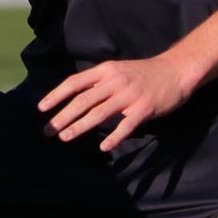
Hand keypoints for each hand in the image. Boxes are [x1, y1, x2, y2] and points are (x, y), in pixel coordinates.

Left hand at [38, 55, 195, 152]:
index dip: (56, 95)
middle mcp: (115, 81)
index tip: (41, 108)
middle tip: (47, 130)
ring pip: (99, 113)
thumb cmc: (144, 73)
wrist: (175, 71)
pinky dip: (114, 137)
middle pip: (82, 101)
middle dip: (62, 117)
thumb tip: (75, 96)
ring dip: (79, 126)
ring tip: (65, 137)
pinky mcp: (144, 108)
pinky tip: (103, 147)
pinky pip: (126, 125)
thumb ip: (99, 82)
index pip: (74, 82)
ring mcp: (129, 95)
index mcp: (106, 70)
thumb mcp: (118, 70)